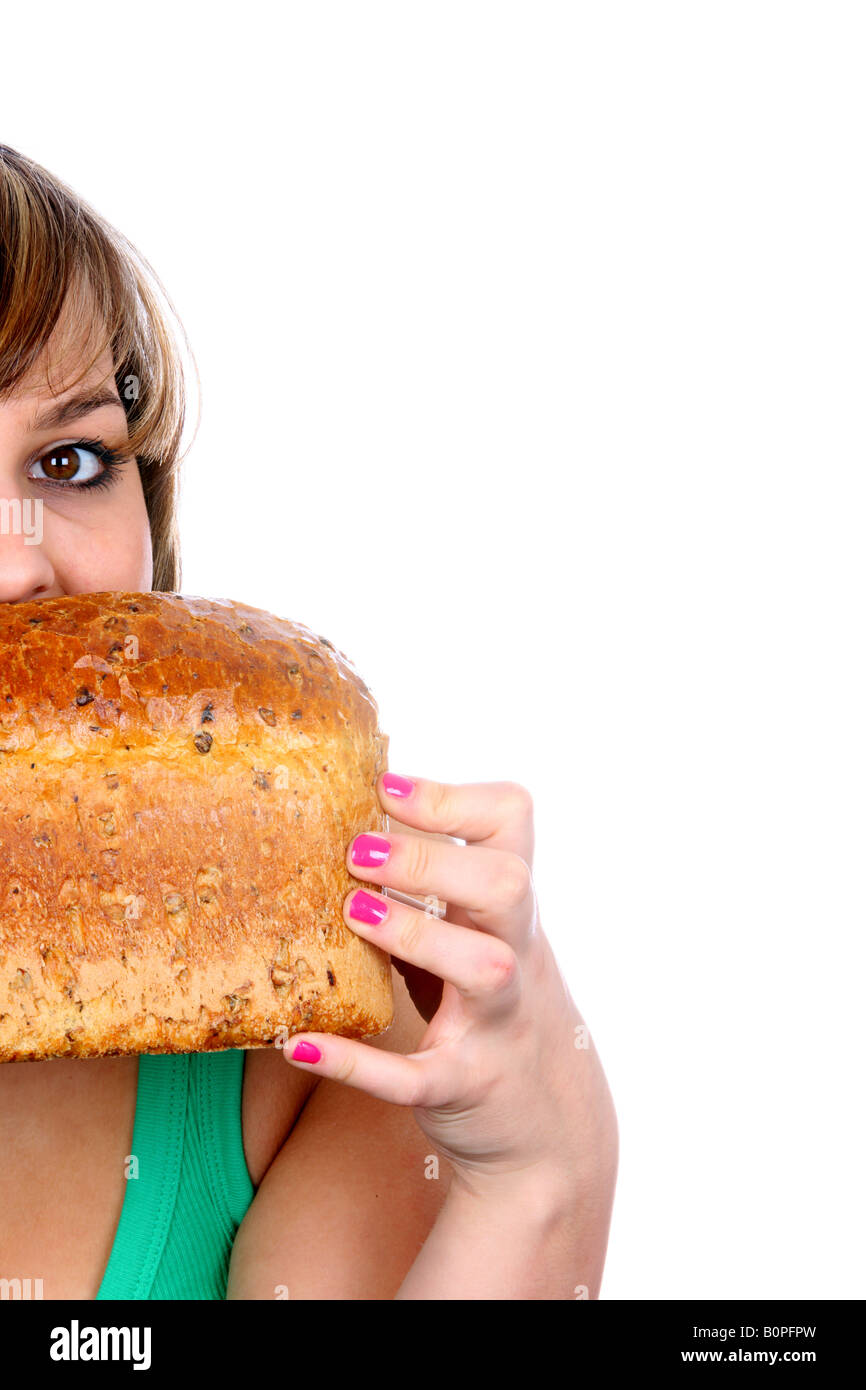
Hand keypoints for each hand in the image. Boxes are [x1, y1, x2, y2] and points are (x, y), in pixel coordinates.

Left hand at [283, 772, 617, 1199]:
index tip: (385, 787)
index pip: (512, 822)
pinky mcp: (465, 1087)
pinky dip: (357, 1062)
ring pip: (484, 968)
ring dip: (417, 933)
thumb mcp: (479, 936)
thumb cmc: (493, 1007)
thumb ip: (434, 887)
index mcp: (509, 907)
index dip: (452, 797)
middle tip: (359, 851)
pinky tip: (301, 1043)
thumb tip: (347, 821)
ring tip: (352, 912)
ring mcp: (497, 1023)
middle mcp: (516, 955)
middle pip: (505, 885)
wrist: (551, 1125)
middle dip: (432, 860)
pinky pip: (415, 1077)